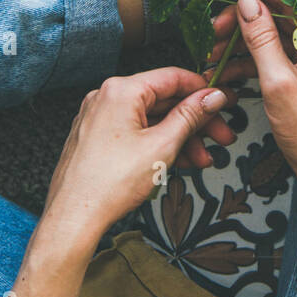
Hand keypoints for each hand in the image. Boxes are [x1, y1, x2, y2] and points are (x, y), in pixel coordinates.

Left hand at [38, 68, 235, 257]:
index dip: (203, 91)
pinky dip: (158, 144)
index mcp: (121, 90)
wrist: (73, 219)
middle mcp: (107, 98)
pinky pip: (135, 133)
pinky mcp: (96, 138)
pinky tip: (178, 161)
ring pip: (151, 120)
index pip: (173, 77)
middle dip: (195, 122)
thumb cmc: (108, 185)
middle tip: (221, 136)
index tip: (222, 103)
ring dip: (180, 138)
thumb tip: (212, 97)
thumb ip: (191, 116)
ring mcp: (99, 118)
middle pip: (163, 101)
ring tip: (202, 159)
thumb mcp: (163, 146)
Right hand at [210, 0, 296, 186]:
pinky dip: (252, 63)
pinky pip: (277, 59)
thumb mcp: (278, 82)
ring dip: (243, 43)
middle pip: (280, 16)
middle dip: (244, 20)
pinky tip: (226, 72)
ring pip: (275, 38)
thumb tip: (248, 3)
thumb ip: (262, 39)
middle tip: (215, 29)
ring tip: (213, 54)